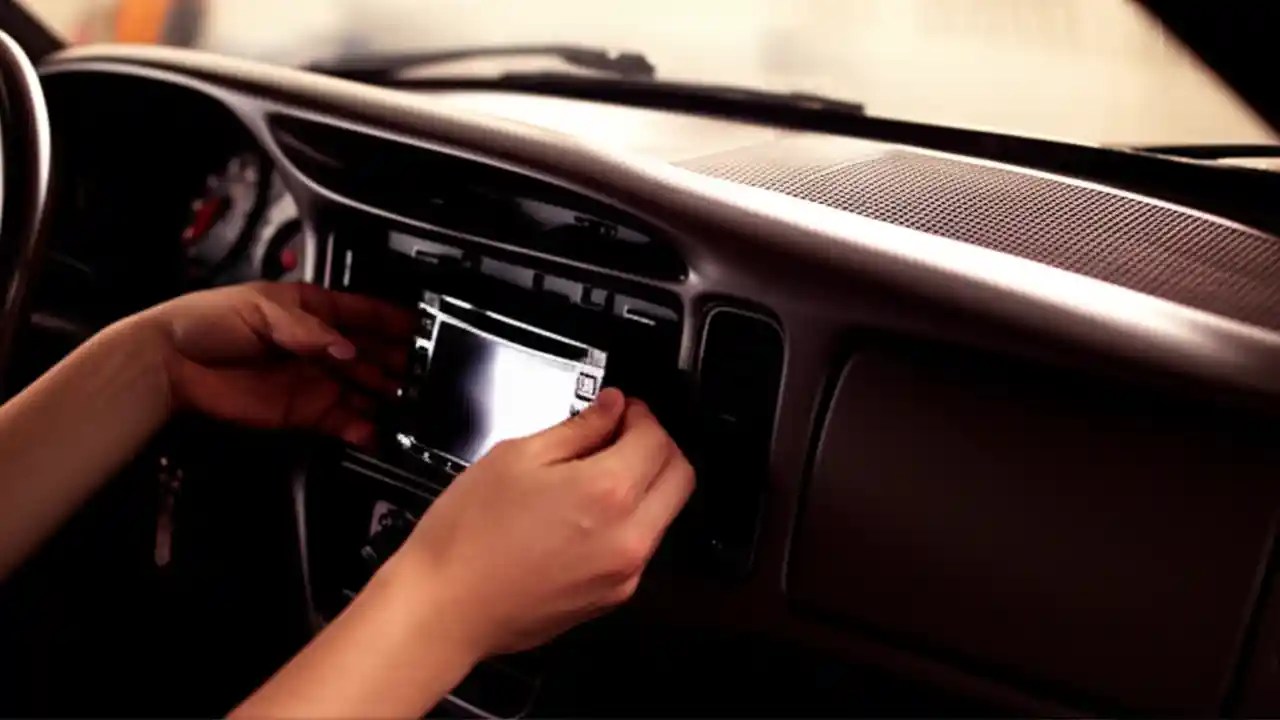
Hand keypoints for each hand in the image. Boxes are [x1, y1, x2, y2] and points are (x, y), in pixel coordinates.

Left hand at [140, 281, 414, 444]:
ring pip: (363, 390)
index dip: (394, 320)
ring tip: (411, 406)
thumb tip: (346, 350)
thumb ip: (308, 331)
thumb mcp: (260, 311)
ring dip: (387, 398)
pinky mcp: (303, 412)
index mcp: (311, 310)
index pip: (363, 313)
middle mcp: (319, 346)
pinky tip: (377, 432)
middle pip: (371, 355)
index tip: (423, 327)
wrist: (170, 365)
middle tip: (426, 373)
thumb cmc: (206, 323)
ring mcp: (313, 380)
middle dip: (399, 363)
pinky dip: (362, 429)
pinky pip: (342, 421)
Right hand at [384, 388, 694, 658]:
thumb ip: (577, 428)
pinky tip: (587, 512)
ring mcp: (625, 573)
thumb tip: (610, 409)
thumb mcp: (516, 457)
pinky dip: (630, 520)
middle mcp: (627, 537)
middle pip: (680, 476)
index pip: (656, 438)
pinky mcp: (613, 597)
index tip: (620, 408)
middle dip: (658, 445)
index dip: (639, 414)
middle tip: (622, 433)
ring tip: (598, 471)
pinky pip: (641, 546)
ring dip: (648, 484)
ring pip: (666, 513)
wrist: (445, 609)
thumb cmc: (467, 538)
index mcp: (606, 493)